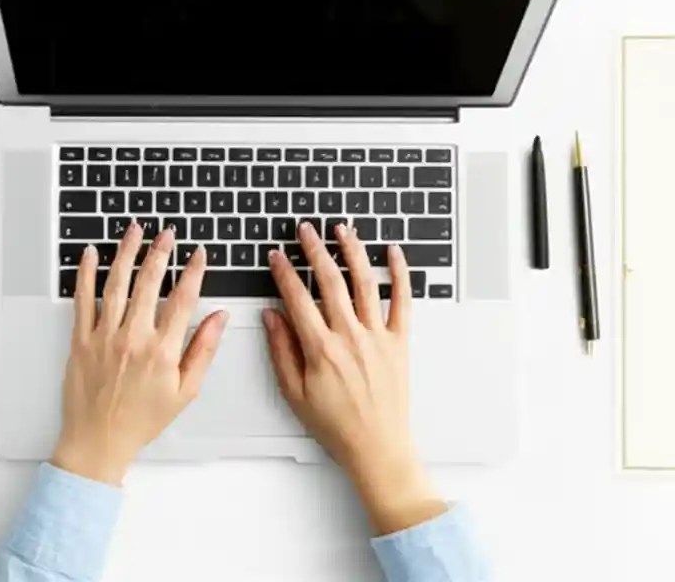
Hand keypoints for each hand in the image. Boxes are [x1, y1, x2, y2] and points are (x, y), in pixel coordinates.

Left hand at [53, 223, 227, 484]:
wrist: (98, 440)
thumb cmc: (142, 420)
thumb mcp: (186, 390)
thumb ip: (203, 350)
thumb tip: (219, 318)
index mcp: (162, 351)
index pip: (183, 299)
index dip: (193, 272)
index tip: (198, 255)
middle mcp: (132, 338)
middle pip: (148, 284)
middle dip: (160, 253)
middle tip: (167, 234)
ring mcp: (103, 337)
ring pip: (116, 285)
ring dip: (126, 253)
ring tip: (134, 232)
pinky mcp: (80, 341)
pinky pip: (82, 301)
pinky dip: (85, 275)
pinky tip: (91, 256)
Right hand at [264, 222, 444, 534]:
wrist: (377, 445)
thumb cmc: (335, 424)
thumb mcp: (294, 392)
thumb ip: (282, 350)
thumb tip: (272, 316)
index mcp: (321, 349)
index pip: (297, 298)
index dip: (284, 273)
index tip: (277, 256)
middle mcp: (350, 336)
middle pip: (330, 281)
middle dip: (315, 250)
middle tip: (305, 230)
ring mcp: (378, 336)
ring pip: (364, 282)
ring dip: (352, 251)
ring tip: (342, 230)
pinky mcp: (400, 341)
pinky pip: (402, 300)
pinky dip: (400, 274)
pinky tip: (394, 253)